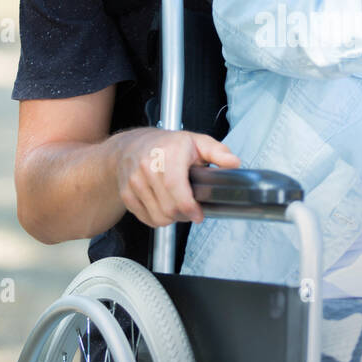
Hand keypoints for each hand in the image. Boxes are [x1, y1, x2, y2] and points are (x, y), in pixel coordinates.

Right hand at [115, 128, 239, 227]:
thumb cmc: (167, 145)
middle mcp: (147, 167)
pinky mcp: (126, 194)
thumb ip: (218, 152)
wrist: (130, 145)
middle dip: (185, 214)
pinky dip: (158, 218)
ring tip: (178, 204)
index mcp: (167, 154)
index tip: (199, 214)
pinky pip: (147, 219)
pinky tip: (164, 205)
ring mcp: (134, 182)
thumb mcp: (197, 142)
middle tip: (192, 208)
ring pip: (158, 217)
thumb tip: (234, 163)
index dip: (189, 207)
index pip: (175, 187)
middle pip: (168, 208)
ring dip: (172, 218)